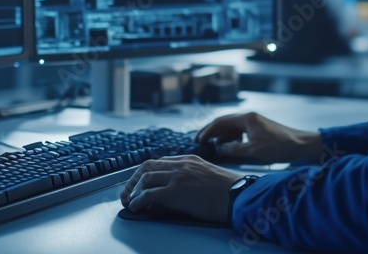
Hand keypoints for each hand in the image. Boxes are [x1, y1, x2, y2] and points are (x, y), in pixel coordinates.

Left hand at [120, 155, 239, 223]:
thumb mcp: (208, 176)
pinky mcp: (175, 191)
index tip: (139, 181)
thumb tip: (176, 191)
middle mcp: (181, 164)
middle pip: (148, 166)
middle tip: (128, 191)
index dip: (145, 172)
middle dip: (134, 179)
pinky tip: (135, 207)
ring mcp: (177, 176)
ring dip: (133, 190)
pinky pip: (148, 194)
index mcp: (189, 159)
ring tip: (129, 201)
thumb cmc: (229, 191)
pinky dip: (138, 200)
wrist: (239, 195)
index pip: (160, 161)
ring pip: (145, 178)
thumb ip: (191, 177)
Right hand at [194, 112, 322, 163]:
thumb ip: (233, 149)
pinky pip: (240, 131)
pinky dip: (232, 138)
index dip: (207, 131)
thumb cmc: (279, 147)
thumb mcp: (253, 151)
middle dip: (211, 132)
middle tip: (199, 142)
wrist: (302, 145)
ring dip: (221, 136)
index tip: (197, 140)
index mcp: (246, 118)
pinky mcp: (260, 129)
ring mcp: (255, 122)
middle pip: (225, 122)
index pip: (220, 122)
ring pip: (232, 127)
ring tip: (213, 147)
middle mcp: (249, 117)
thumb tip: (219, 148)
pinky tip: (230, 147)